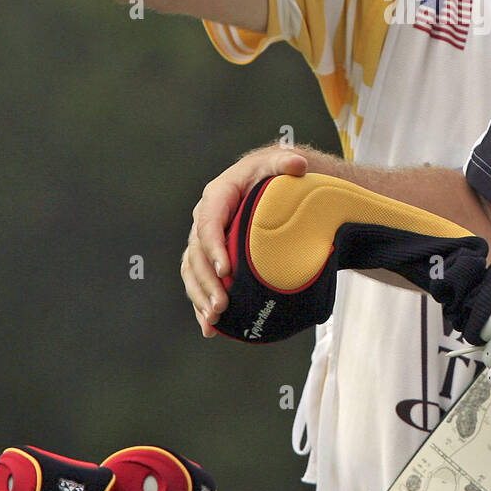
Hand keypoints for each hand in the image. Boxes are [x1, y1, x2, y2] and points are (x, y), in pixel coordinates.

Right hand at [179, 146, 308, 336]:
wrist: (268, 185)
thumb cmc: (271, 174)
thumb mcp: (278, 164)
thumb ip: (285, 163)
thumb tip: (297, 165)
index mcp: (217, 196)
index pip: (209, 223)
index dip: (214, 247)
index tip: (227, 270)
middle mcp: (205, 219)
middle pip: (196, 254)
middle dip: (207, 281)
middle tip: (222, 304)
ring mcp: (205, 241)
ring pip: (192, 272)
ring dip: (201, 297)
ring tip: (214, 319)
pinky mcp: (210, 258)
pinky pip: (198, 283)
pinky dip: (201, 305)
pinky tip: (210, 328)